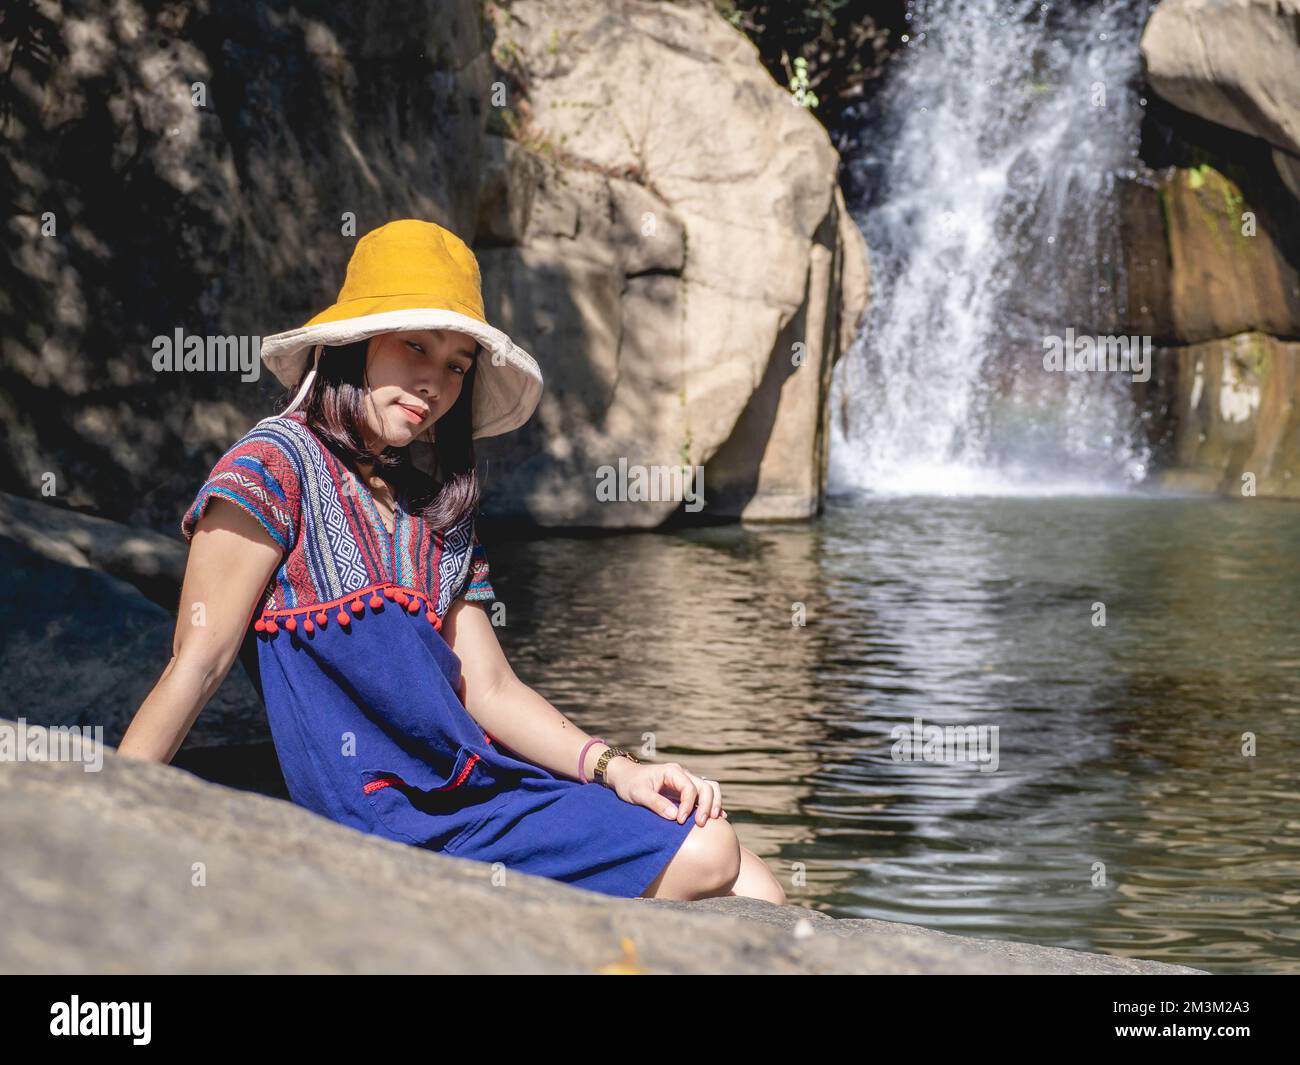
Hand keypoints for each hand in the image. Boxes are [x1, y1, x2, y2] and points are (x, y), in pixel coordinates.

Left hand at [604, 757, 726, 826]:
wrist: (625, 777)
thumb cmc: (630, 783)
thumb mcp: (638, 793)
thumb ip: (656, 803)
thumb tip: (675, 816)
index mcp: (672, 772)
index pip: (689, 788)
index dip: (688, 805)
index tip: (680, 821)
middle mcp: (682, 774)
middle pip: (705, 786)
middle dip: (706, 805)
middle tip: (700, 824)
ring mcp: (686, 782)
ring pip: (709, 788)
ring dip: (714, 803)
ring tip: (713, 819)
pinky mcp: (686, 791)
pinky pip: (705, 794)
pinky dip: (713, 804)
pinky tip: (719, 816)